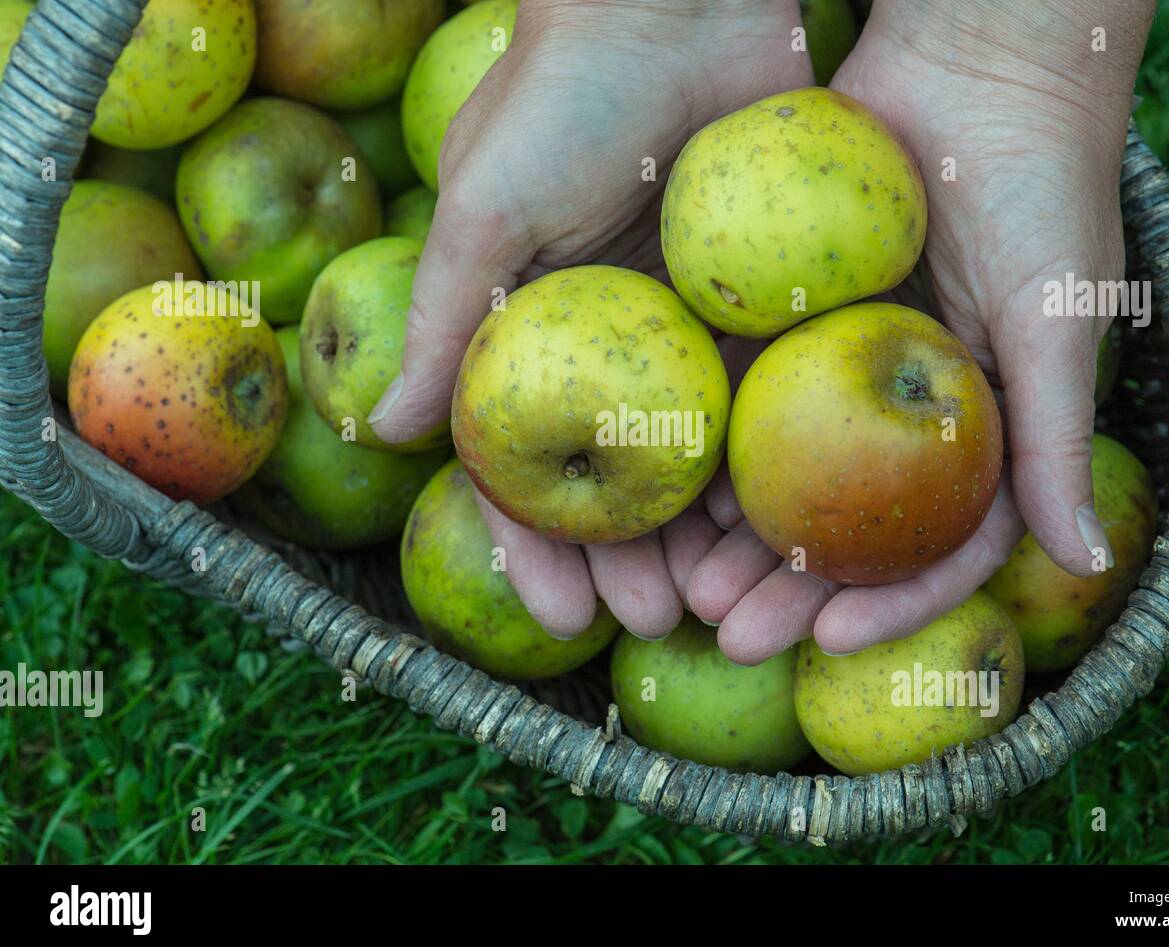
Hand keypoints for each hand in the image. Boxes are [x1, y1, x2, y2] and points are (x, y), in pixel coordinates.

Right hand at [368, 0, 810, 636]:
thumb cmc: (569, 89)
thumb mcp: (486, 208)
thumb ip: (442, 319)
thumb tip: (379, 431)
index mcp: (530, 328)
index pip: (520, 461)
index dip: (534, 546)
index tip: (560, 617)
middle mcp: (604, 340)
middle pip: (613, 478)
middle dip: (626, 559)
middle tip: (651, 624)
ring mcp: (684, 326)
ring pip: (690, 455)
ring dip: (699, 533)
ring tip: (719, 599)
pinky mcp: (756, 301)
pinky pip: (758, 397)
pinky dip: (763, 463)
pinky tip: (777, 527)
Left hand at [692, 0, 1155, 661]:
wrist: (975, 58)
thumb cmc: (1040, 186)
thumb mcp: (1057, 318)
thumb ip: (1056, 439)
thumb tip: (1087, 562)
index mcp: (979, 428)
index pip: (940, 543)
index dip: (892, 599)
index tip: (831, 638)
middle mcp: (907, 411)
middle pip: (845, 527)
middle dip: (790, 589)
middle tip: (729, 633)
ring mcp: (843, 367)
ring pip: (784, 473)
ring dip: (736, 535)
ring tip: (684, 586)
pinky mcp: (789, 316)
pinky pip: (744, 392)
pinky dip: (713, 444)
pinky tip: (669, 487)